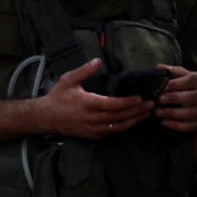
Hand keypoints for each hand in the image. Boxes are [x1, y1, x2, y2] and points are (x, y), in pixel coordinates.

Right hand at [41, 79, 157, 137]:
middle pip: (120, 116)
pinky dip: (124, 126)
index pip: (114, 104)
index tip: (140, 97)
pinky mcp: (93, 135)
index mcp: (89, 104)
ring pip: (119, 126)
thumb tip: (98, 61)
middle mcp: (93, 118)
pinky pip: (112, 131)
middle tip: (151, 105)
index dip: (128, 102)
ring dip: (134, 120)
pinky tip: (131, 121)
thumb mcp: (68, 80)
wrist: (45, 118)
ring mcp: (93, 129)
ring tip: (146, 114)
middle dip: (137, 111)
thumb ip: (85, 70)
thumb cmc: (57, 98)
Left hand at [153, 67, 196, 133]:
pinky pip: (187, 126)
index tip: (161, 87)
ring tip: (157, 112)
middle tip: (158, 99)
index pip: (187, 81)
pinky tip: (164, 122)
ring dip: (171, 113)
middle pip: (188, 97)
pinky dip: (174, 125)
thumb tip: (159, 67)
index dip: (172, 84)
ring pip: (187, 113)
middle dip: (171, 98)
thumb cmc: (190, 86)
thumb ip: (172, 71)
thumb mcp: (184, 75)